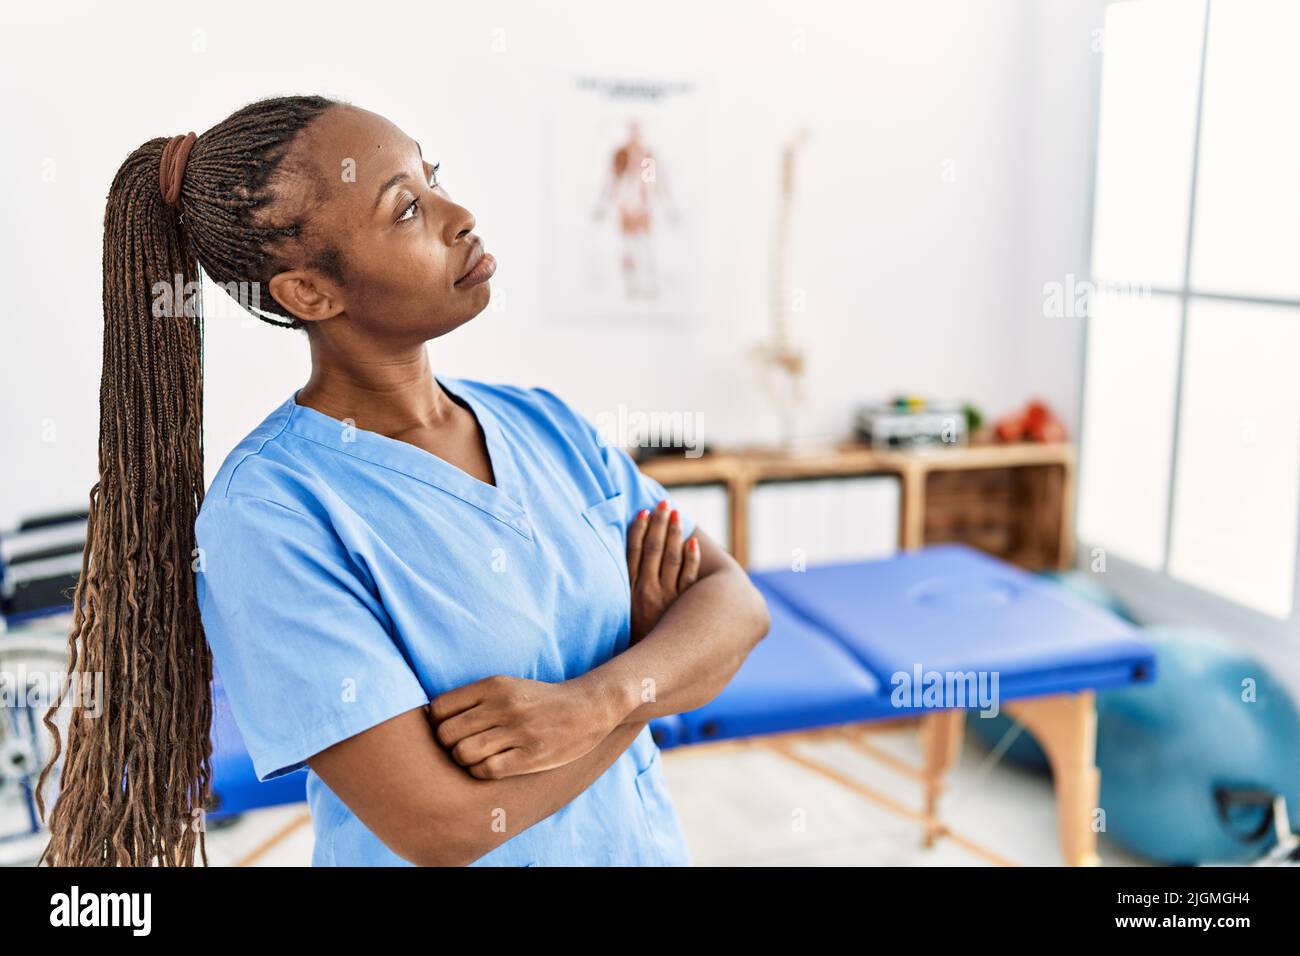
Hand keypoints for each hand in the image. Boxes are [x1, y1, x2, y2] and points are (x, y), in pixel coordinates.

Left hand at [428, 674, 616, 778]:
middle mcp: (503, 705)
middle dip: (447, 745)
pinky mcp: (530, 756)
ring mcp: (518, 731)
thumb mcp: (506, 686)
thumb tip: (429, 718)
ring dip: (464, 761)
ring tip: (477, 757)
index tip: (449, 729)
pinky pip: (486, 771)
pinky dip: (481, 772)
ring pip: (463, 754)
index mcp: (493, 685)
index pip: (440, 708)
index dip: (437, 723)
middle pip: (447, 734)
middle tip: (461, 747)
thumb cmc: (538, 700)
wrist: (587, 708)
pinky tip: (492, 766)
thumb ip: (472, 699)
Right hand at [626, 499, 700, 644]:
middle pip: (653, 549)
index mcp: (629, 591)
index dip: (638, 530)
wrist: (646, 671)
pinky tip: (693, 542)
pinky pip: (689, 578)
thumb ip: (624, 593)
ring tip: (676, 513)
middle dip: (659, 523)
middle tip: (663, 502)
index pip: (632, 552)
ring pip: (671, 558)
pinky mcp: (684, 607)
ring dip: (674, 533)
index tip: (642, 511)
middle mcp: (647, 591)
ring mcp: (667, 598)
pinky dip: (691, 559)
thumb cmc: (633, 640)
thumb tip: (617, 569)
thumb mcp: (621, 615)